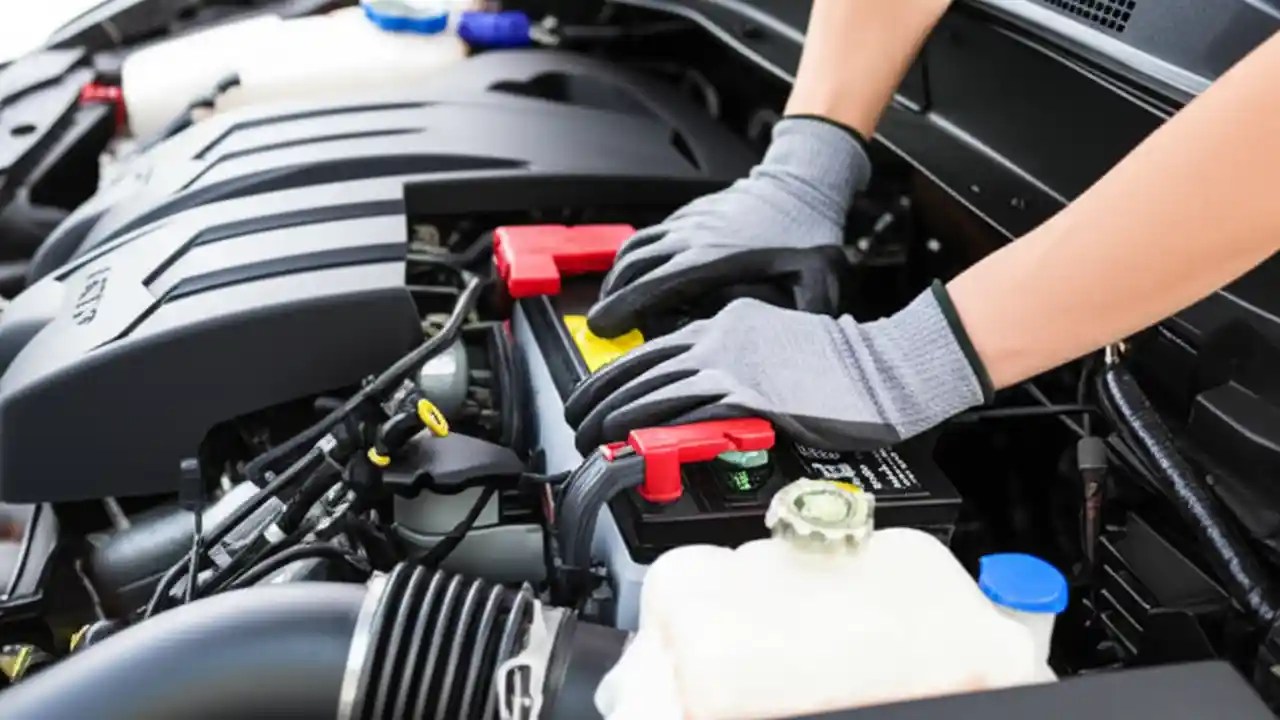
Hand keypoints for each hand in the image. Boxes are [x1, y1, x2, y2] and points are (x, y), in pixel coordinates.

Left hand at [567, 288, 991, 454]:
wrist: (887, 366)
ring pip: (655, 389)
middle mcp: (722, 337)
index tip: (594, 394)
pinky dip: (655, 427)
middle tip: (577, 420)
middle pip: (642, 366)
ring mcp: (735, 365)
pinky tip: (635, 441)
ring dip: (615, 415)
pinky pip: (690, 411)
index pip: (655, 348)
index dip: (616, 375)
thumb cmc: (843, 366)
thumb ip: (736, 366)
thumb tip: (703, 395)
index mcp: (727, 322)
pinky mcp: (751, 395)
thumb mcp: (776, 348)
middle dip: (600, 395)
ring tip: (592, 435)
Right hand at [586, 117, 870, 337]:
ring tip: (612, 302)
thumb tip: (797, 359)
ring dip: (616, 277)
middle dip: (611, 299)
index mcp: (714, 262)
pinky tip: (634, 272)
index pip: (652, 289)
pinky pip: (647, 235)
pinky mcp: (688, 214)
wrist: (805, 180)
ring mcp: (687, 224)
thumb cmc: (810, 233)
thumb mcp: (817, 282)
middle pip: (632, 270)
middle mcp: (691, 241)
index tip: (604, 330)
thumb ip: (803, 320)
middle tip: (603, 326)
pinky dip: (632, 256)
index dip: (623, 311)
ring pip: (633, 250)